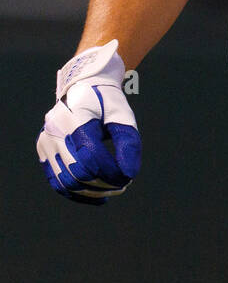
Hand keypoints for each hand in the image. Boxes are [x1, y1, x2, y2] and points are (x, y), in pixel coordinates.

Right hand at [37, 39, 140, 204]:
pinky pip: (58, 182)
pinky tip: (99, 196)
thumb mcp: (122, 115)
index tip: (128, 177)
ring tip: (114, 190)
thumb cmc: (106, 101)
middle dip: (104, 184)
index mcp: (74, 118)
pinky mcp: (43, 151)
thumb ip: (129, 143)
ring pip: (66, 182)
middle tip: (124, 184)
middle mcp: (54, 131)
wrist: (82, 86)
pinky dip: (78, 193)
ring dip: (92, 192)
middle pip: (78, 172)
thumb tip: (129, 174)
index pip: (91, 157)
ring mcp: (45, 142)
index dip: (111, 173)